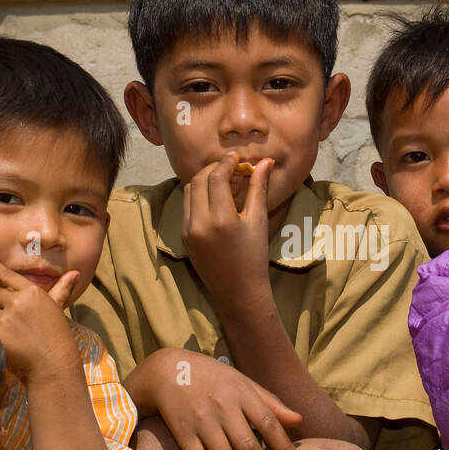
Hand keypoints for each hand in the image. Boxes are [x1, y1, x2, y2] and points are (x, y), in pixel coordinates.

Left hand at [0, 254, 79, 385]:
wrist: (54, 363)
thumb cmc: (57, 336)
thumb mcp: (58, 309)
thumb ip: (62, 290)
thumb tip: (75, 273)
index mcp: (32, 292)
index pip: (6, 275)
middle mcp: (18, 301)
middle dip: (2, 306)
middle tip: (18, 323)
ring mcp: (7, 318)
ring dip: (0, 324)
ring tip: (18, 336)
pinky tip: (12, 345)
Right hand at [144, 348, 302, 449]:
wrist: (167, 370)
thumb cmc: (212, 377)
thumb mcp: (243, 382)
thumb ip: (271, 402)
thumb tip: (299, 421)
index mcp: (242, 394)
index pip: (269, 424)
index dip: (284, 447)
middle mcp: (223, 408)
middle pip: (249, 448)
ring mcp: (202, 422)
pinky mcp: (182, 433)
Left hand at [182, 153, 274, 300]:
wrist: (238, 291)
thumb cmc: (254, 257)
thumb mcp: (258, 221)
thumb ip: (258, 188)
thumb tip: (264, 162)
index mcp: (220, 219)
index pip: (216, 177)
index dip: (226, 162)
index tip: (237, 157)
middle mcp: (199, 223)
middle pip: (199, 180)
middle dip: (214, 169)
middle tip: (231, 167)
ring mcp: (187, 230)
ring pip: (189, 192)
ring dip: (204, 180)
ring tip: (223, 181)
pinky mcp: (183, 237)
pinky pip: (187, 207)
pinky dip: (198, 196)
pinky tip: (215, 199)